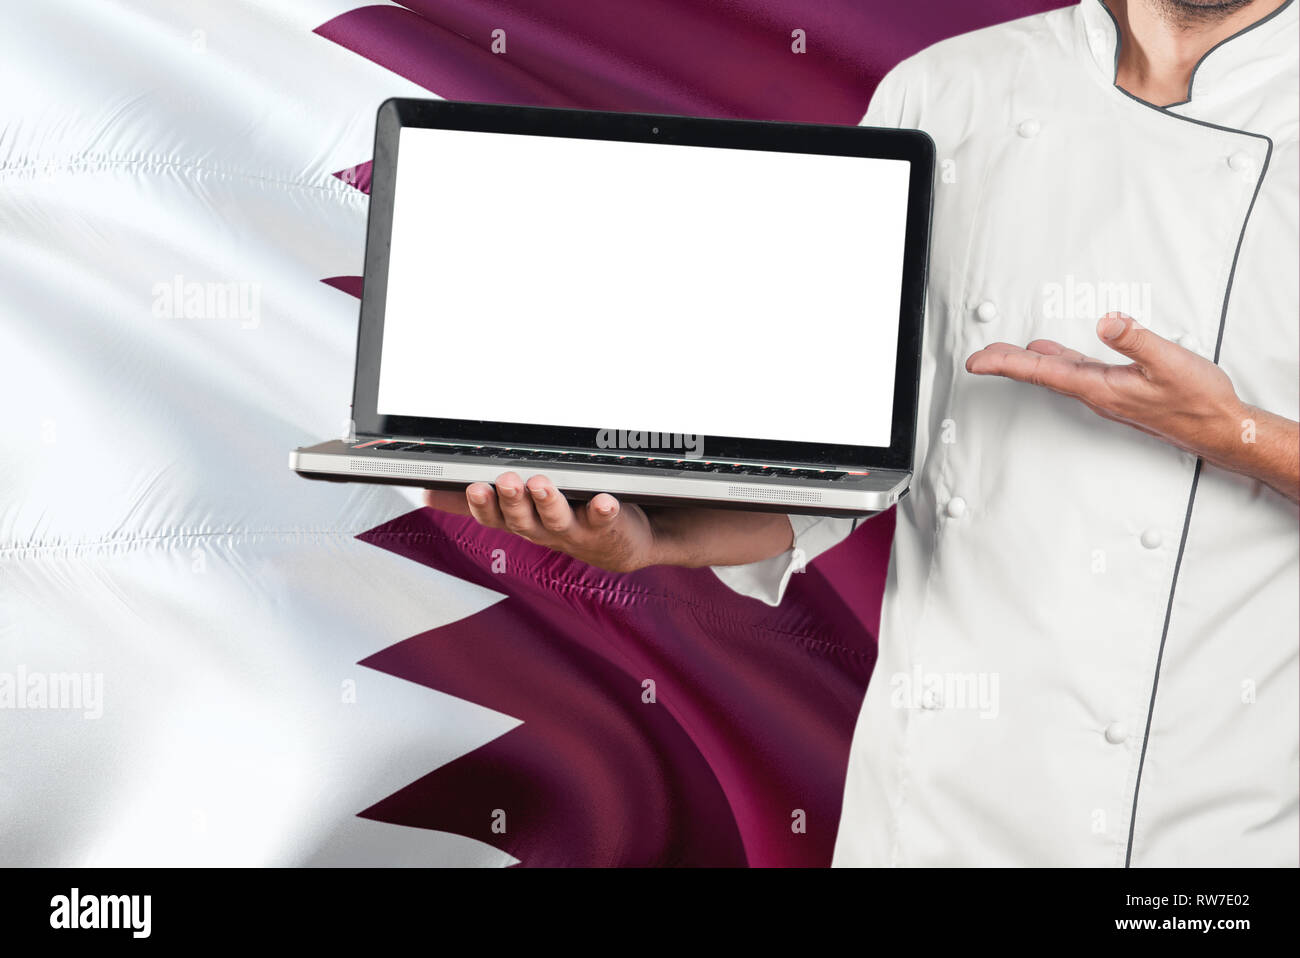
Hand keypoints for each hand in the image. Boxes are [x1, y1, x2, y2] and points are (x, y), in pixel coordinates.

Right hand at [424, 472, 654, 571]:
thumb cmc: (565, 520)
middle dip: (512, 500)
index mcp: (520, 522)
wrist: (620, 546)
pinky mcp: (607, 527)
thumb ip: (481, 503)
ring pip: (557, 518)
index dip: (482, 504)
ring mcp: (574, 531)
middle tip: (507, 480)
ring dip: (549, 502)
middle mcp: (543, 530)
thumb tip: (428, 495)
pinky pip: (604, 519)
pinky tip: (605, 499)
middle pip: (522, 518)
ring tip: (542, 484)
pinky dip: (604, 510)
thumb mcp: (518, 513)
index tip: (473, 487)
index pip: (492, 516)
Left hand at [966, 312, 1299, 501]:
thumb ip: (1136, 340)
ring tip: (1004, 352)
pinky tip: (1052, 353)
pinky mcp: (1118, 389)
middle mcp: (1097, 392)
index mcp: (1099, 387)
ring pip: (1057, 373)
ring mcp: (1107, 392)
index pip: (1041, 372)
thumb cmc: (1198, 401)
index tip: (978, 361)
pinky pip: (1076, 372)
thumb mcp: (1169, 363)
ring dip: (1028, 362)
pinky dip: (1057, 360)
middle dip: (1007, 363)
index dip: (1006, 364)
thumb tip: (1107, 322)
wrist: (1220, 428)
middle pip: (1041, 374)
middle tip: (979, 356)